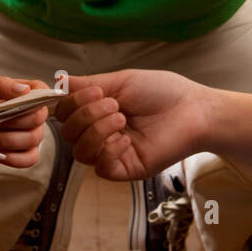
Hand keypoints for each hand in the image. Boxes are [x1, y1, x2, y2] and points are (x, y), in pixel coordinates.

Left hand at [0, 76, 52, 164]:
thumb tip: (25, 90)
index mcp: (24, 91)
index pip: (43, 92)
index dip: (35, 99)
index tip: (15, 104)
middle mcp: (31, 112)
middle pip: (38, 118)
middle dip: (13, 122)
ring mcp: (28, 133)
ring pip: (33, 139)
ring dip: (6, 140)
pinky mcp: (21, 152)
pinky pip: (30, 159)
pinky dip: (14, 159)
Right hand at [57, 69, 209, 180]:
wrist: (192, 109)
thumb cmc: (162, 92)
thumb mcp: (120, 81)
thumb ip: (87, 84)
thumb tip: (59, 82)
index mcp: (97, 112)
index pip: (65, 114)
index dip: (71, 104)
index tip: (94, 91)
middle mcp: (101, 133)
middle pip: (69, 133)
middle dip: (87, 115)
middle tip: (114, 104)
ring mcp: (112, 153)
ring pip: (81, 152)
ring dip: (97, 131)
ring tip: (122, 118)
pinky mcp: (126, 169)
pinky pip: (101, 168)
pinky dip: (109, 151)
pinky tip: (127, 139)